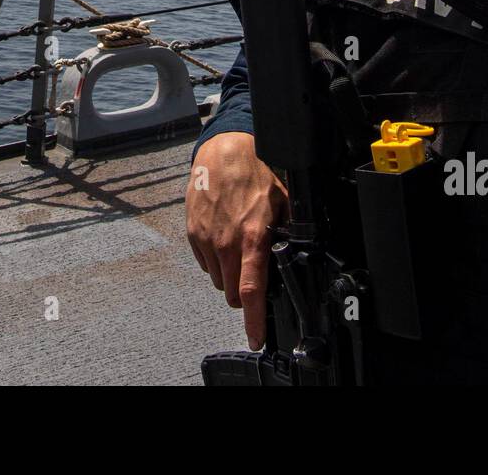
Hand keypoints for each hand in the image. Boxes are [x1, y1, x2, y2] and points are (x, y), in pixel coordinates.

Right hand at [186, 130, 288, 349]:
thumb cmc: (255, 173)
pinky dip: (216, 260)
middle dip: (245, 292)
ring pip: (219, 280)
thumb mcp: (283, 202)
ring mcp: (206, 239)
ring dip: (231, 275)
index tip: (255, 337)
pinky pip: (206, 264)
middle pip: (233, 292)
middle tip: (256, 272)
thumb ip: (288, 233)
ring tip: (240, 247)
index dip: (253, 319)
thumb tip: (294, 256)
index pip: (251, 290)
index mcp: (252, 238)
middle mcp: (226, 242)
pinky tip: (225, 238)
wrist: (223, 151)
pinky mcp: (193, 233)